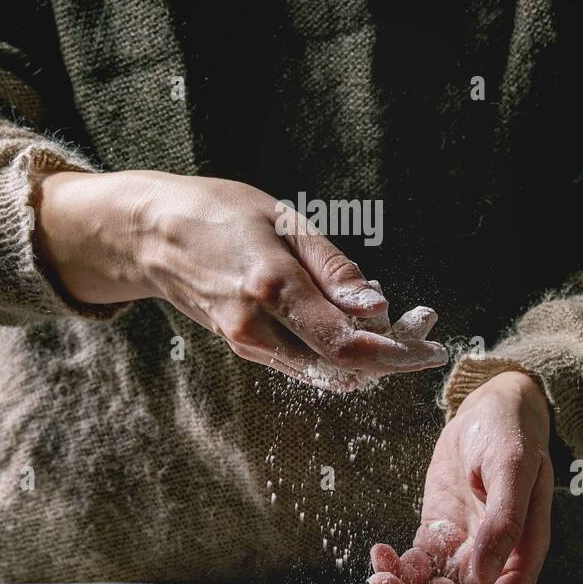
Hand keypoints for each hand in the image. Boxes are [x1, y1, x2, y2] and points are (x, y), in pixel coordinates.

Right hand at [33, 169, 447, 383]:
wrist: (150, 236)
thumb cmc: (220, 213)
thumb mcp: (283, 221)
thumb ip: (332, 269)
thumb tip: (378, 309)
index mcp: (271, 288)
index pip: (346, 345)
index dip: (397, 354)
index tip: (432, 348)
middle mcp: (257, 328)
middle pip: (342, 368)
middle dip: (392, 355)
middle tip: (425, 326)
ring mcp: (248, 344)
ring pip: (325, 369)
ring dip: (370, 354)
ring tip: (402, 318)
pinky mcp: (245, 347)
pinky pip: (305, 359)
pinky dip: (340, 348)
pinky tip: (357, 317)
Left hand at [369, 370, 552, 583]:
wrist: (491, 406)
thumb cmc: (511, 432)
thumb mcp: (511, 470)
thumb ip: (503, 524)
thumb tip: (482, 580)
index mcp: (522, 556)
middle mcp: (495, 563)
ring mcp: (465, 551)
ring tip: (377, 578)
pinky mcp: (439, 536)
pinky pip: (415, 568)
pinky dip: (395, 569)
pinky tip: (379, 552)